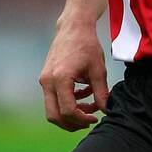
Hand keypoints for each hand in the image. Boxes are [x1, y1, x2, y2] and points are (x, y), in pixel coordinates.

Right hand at [39, 15, 109, 129]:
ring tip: (89, 106)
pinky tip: (84, 94)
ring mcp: (44, 80)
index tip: (95, 118)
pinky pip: (54, 98)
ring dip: (70, 113)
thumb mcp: (98, 70)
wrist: (73, 27)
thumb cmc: (87, 46)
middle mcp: (48, 81)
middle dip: (71, 123)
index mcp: (61, 78)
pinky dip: (67, 102)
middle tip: (88, 121)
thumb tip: (106, 111)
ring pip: (52, 109)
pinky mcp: (46, 78)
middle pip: (54, 115)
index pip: (68, 110)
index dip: (82, 119)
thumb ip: (101, 93)